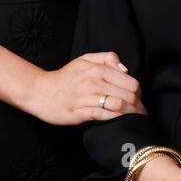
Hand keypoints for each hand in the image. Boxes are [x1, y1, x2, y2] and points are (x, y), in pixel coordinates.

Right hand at [19, 51, 145, 125]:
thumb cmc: (65, 77)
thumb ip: (107, 58)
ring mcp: (85, 97)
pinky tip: (119, 122)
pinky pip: (104, 116)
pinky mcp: (79, 113)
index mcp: (96, 69)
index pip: (131, 82)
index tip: (138, 99)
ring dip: (130, 114)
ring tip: (134, 119)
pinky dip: (115, 119)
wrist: (40, 91)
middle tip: (141, 113)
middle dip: (138, 106)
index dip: (139, 93)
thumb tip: (125, 68)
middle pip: (128, 95)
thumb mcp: (85, 59)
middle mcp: (92, 82)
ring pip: (118, 106)